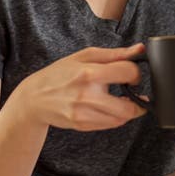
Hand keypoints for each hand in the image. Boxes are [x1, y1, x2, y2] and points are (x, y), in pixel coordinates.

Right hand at [19, 43, 147, 131]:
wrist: (35, 98)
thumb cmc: (60, 73)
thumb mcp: (85, 56)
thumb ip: (115, 54)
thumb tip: (139, 49)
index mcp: (89, 72)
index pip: (127, 72)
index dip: (136, 73)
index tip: (133, 74)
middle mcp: (87, 95)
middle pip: (128, 106)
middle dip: (138, 100)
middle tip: (133, 92)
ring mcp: (84, 113)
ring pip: (121, 119)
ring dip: (129, 110)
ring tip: (123, 99)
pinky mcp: (82, 125)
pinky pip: (110, 125)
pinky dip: (116, 117)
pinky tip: (110, 107)